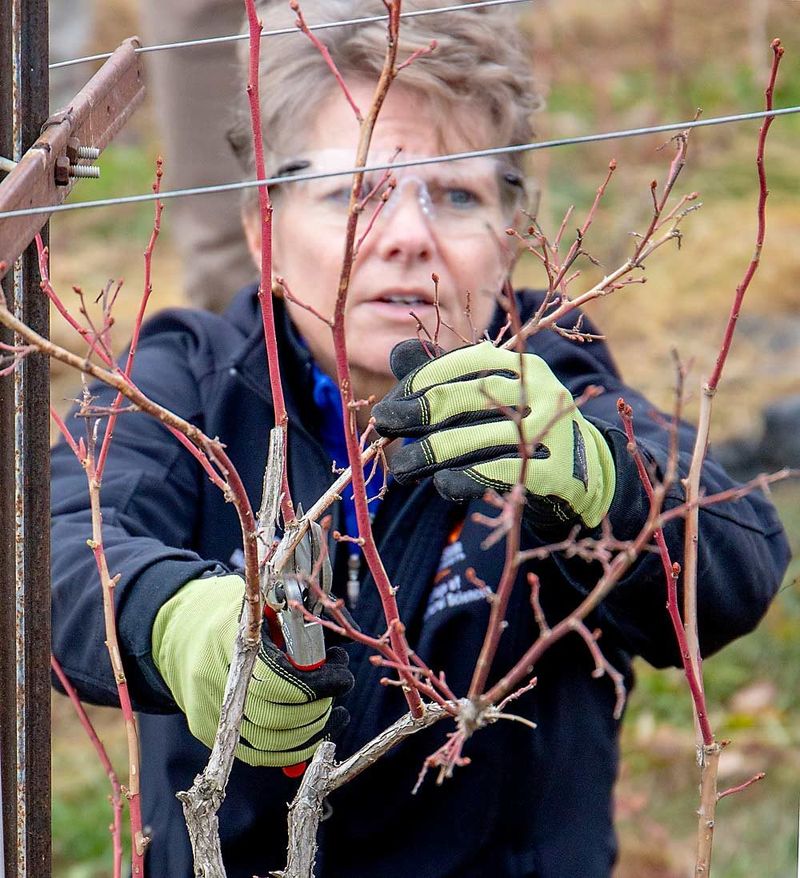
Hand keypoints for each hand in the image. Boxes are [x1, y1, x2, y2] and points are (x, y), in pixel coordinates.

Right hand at [152, 574, 352, 766]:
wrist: (176, 627)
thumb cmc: (229, 612)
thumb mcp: (264, 605)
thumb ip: (300, 624)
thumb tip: (344, 646)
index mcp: (232, 645)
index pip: (283, 682)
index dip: (320, 685)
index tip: (342, 678)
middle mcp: (217, 683)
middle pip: (279, 717)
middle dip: (320, 708)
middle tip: (340, 691)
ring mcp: (210, 711)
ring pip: (270, 743)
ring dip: (311, 732)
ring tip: (335, 713)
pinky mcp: (207, 730)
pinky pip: (255, 754)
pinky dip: (289, 751)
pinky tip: (312, 733)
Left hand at [372, 340, 615, 530]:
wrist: (585, 471)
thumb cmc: (520, 428)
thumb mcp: (489, 395)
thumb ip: (444, 375)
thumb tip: (396, 353)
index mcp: (517, 364)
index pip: (455, 366)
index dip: (414, 387)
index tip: (386, 410)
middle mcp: (537, 389)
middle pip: (460, 400)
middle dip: (413, 416)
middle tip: (383, 431)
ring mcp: (550, 429)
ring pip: (473, 439)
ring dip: (428, 456)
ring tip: (402, 471)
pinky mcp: (556, 470)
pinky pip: (499, 472)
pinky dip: (464, 479)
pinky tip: (442, 484)